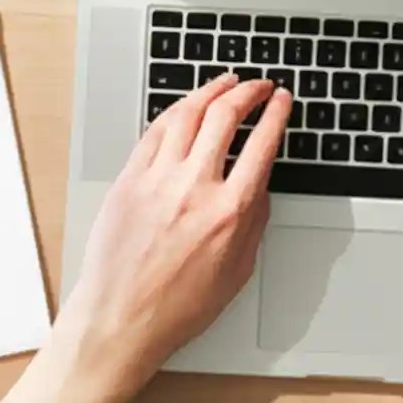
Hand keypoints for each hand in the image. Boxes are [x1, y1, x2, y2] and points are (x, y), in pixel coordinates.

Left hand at [0, 74, 291, 402]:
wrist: (121, 319)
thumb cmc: (177, 305)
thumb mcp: (239, 269)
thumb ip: (255, 220)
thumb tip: (261, 184)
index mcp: (229, 211)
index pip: (262, 144)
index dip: (276, 113)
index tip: (281, 100)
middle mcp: (193, 189)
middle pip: (225, 116)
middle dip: (248, 91)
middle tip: (258, 85)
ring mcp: (157, 180)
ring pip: (187, 114)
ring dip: (210, 91)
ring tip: (224, 82)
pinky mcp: (128, 181)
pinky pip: (154, 132)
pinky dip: (175, 111)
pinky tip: (185, 107)